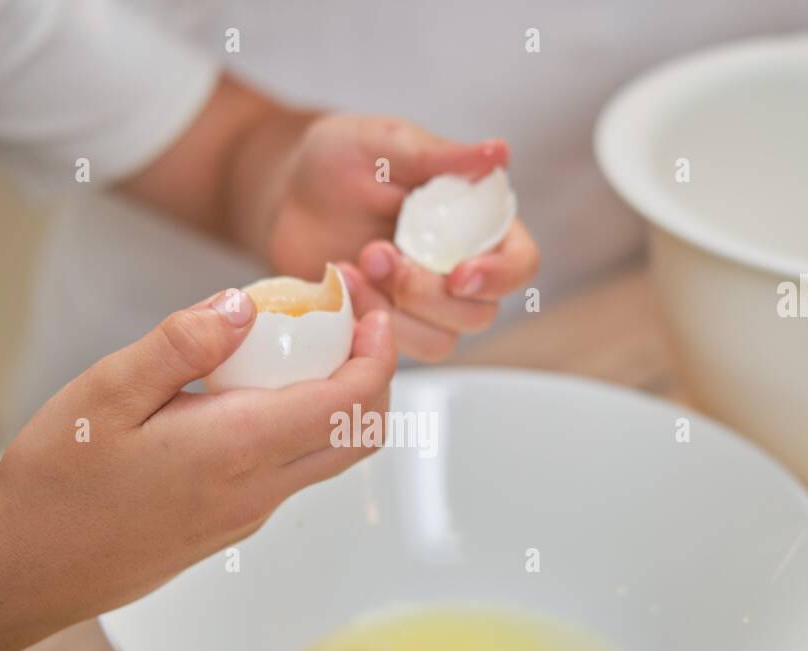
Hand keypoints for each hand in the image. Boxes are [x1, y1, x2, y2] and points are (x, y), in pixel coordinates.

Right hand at [0, 289, 395, 639]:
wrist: (25, 574)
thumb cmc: (55, 484)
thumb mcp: (107, 392)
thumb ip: (183, 343)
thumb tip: (245, 305)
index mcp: (239, 449)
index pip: (351, 403)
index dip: (377, 351)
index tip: (369, 306)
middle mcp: (259, 490)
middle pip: (360, 435)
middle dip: (374, 373)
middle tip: (351, 321)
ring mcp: (248, 515)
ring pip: (328, 455)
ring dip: (338, 399)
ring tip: (299, 345)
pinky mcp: (230, 525)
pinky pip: (290, 470)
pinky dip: (301, 424)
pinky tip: (250, 390)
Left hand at [265, 115, 539, 360]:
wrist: (287, 192)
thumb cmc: (341, 159)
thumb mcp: (387, 144)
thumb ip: (441, 156)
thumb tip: (499, 152)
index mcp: (478, 223)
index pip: (520, 264)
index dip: (499, 277)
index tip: (460, 274)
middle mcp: (460, 269)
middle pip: (479, 313)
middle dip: (426, 292)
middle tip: (377, 252)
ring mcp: (422, 304)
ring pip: (440, 341)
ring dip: (395, 311)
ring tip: (353, 265)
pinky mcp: (386, 324)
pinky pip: (393, 348)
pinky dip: (364, 320)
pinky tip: (339, 281)